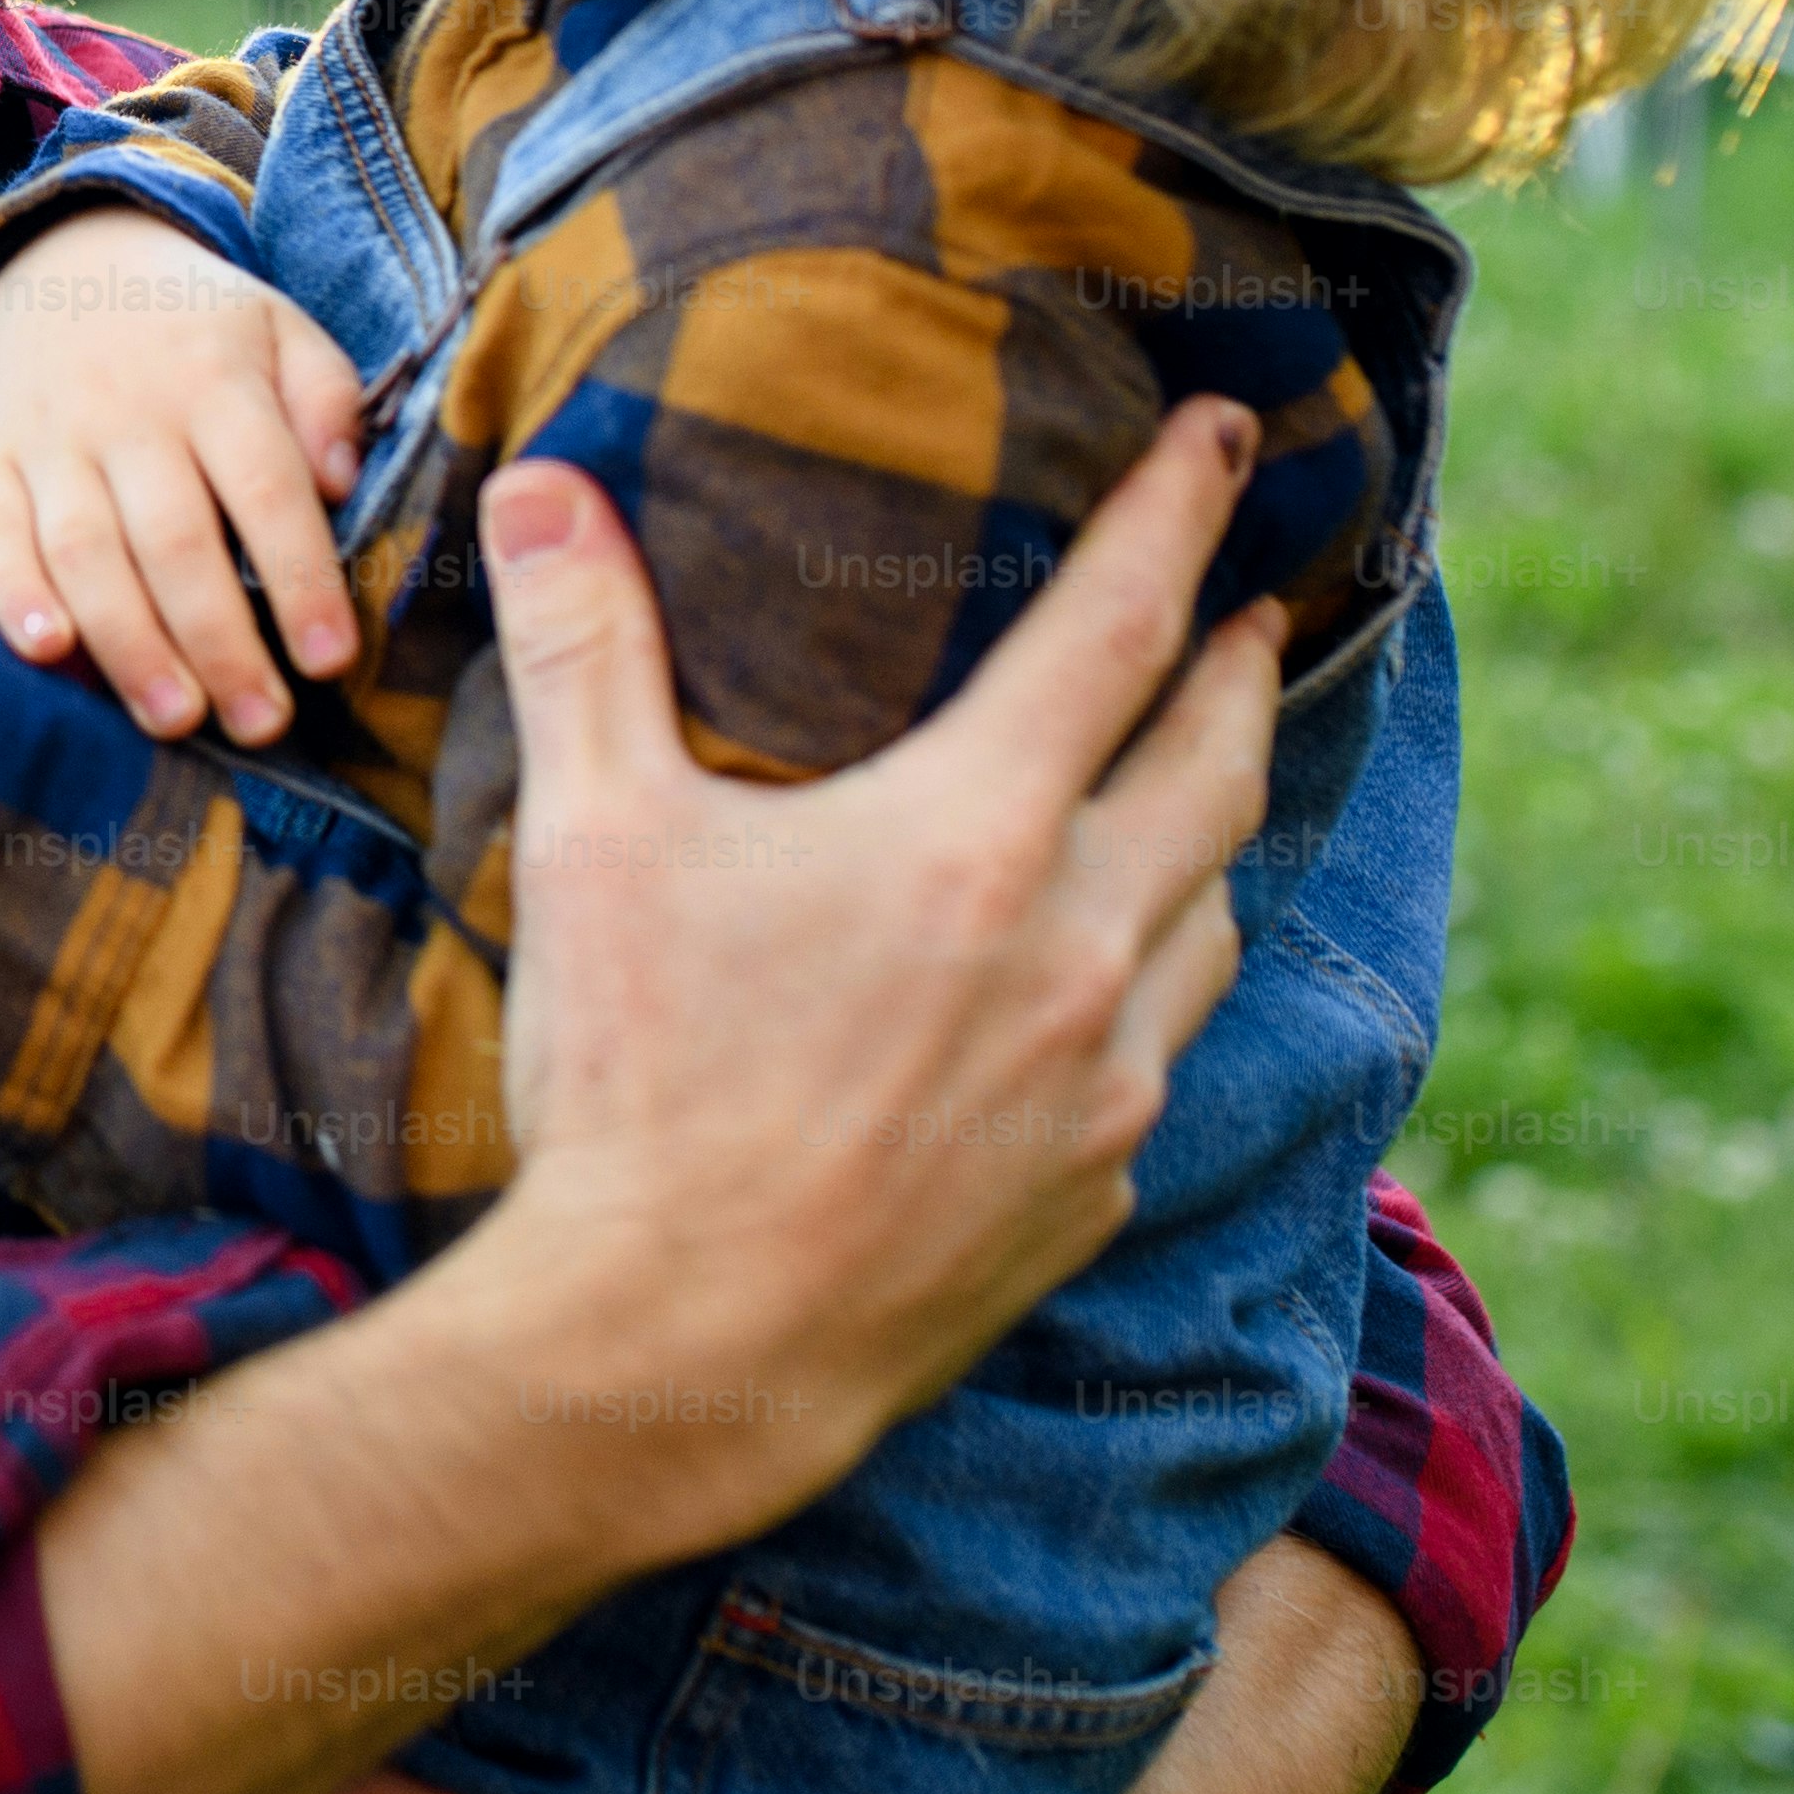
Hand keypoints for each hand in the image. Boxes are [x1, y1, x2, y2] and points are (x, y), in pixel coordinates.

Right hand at [0, 209, 363, 737]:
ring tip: (175, 719)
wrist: (68, 261)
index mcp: (216, 380)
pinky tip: (46, 652)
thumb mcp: (281, 329)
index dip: (301, 579)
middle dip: (220, 643)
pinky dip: (13, 593)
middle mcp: (130, 411)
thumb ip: (328, 400)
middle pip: (176, 540)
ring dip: (129, 643)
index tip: (331, 661)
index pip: (266, 490)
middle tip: (261, 724)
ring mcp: (51, 438)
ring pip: (85, 551)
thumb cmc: (198, 326)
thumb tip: (343, 485)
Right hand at [475, 404, 1278, 1517]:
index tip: (1233, 440)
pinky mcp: (1090, 1194)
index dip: (1179, 518)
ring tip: (1189, 799)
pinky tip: (1094, 1004)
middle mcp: (1083, 948)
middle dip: (1241, 671)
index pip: (1117, 629)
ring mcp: (1102, 1085)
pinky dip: (1146, 997)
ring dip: (1209, 840)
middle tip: (1255, 609)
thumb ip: (584, 647)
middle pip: (1215, 770)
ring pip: (1211, 922)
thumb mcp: (593, 841)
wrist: (683, 1353)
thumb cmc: (641, 1087)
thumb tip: (538, 484)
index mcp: (978, 835)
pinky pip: (1154, 1065)